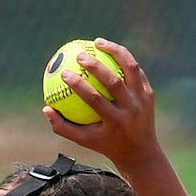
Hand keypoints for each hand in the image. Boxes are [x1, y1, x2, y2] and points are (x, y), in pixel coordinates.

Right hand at [45, 38, 160, 167]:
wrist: (140, 152)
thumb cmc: (106, 145)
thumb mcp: (84, 141)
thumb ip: (63, 127)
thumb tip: (45, 108)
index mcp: (115, 122)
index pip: (95, 99)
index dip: (79, 84)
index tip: (64, 73)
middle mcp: (131, 110)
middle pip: (114, 82)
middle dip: (95, 65)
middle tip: (79, 55)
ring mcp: (143, 101)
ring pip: (130, 68)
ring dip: (114, 51)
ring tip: (97, 42)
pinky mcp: (149, 93)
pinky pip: (135, 71)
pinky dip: (123, 59)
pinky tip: (109, 50)